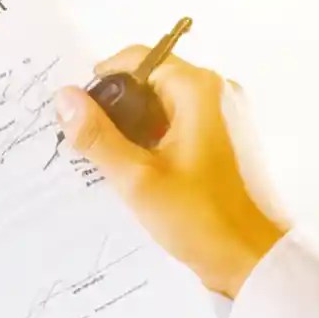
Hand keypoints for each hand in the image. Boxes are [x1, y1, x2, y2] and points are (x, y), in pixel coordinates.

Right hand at [54, 46, 288, 297]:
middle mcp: (218, 92)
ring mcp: (227, 115)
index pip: (138, 58)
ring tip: (114, 164)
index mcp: (199, 89)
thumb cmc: (200, 217)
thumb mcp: (136, 178)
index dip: (103, 81)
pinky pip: (180, 124)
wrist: (255, 259)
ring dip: (135, 128)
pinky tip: (141, 173)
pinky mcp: (228, 138)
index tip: (81, 115)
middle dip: (117, 109)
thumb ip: (96, 135)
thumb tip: (64, 98)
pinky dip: (155, 140)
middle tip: (93, 146)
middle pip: (150, 80)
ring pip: (164, 105)